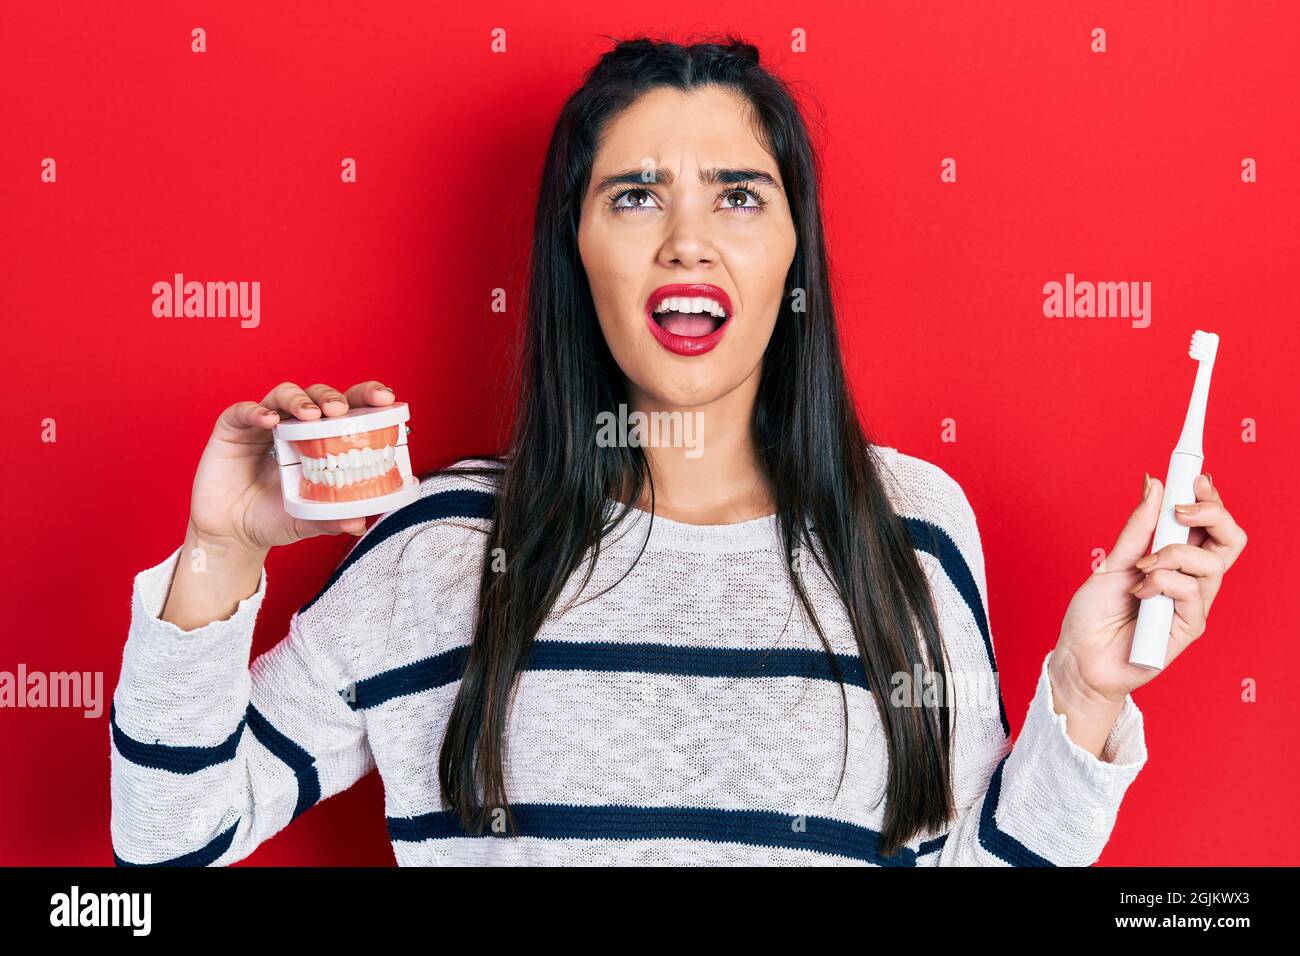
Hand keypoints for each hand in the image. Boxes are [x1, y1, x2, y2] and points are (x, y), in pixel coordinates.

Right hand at [186, 380, 397, 556]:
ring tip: (311, 415)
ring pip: (284, 394)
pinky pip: (243, 411)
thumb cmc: (275, 517)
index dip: (366, 397)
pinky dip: (256, 411)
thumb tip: (359, 523)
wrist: (232, 534)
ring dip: (300, 400)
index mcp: (321, 440)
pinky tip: (269, 420)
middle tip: (341, 411)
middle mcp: (295, 426)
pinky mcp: (232, 428)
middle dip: (332, 397)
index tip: (385, 398)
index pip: (348, 408)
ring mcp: (264, 424)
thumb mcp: (307, 519)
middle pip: (318, 395)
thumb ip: (331, 518)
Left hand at [1052, 473, 1247, 711]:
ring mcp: (1193, 604)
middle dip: (1212, 514)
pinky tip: (1139, 593)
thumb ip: (1138, 527)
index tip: (1195, 475)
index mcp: (1176, 560)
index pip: (1209, 524)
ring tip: (1141, 568)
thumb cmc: (1095, 614)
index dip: (1209, 498)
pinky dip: (1162, 582)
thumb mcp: (1113, 562)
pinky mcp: (1189, 628)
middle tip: (1180, 511)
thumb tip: (1154, 483)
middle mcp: (1191, 580)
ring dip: (1172, 555)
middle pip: (1230, 539)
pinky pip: (1191, 592)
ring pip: (1211, 563)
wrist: (1079, 656)